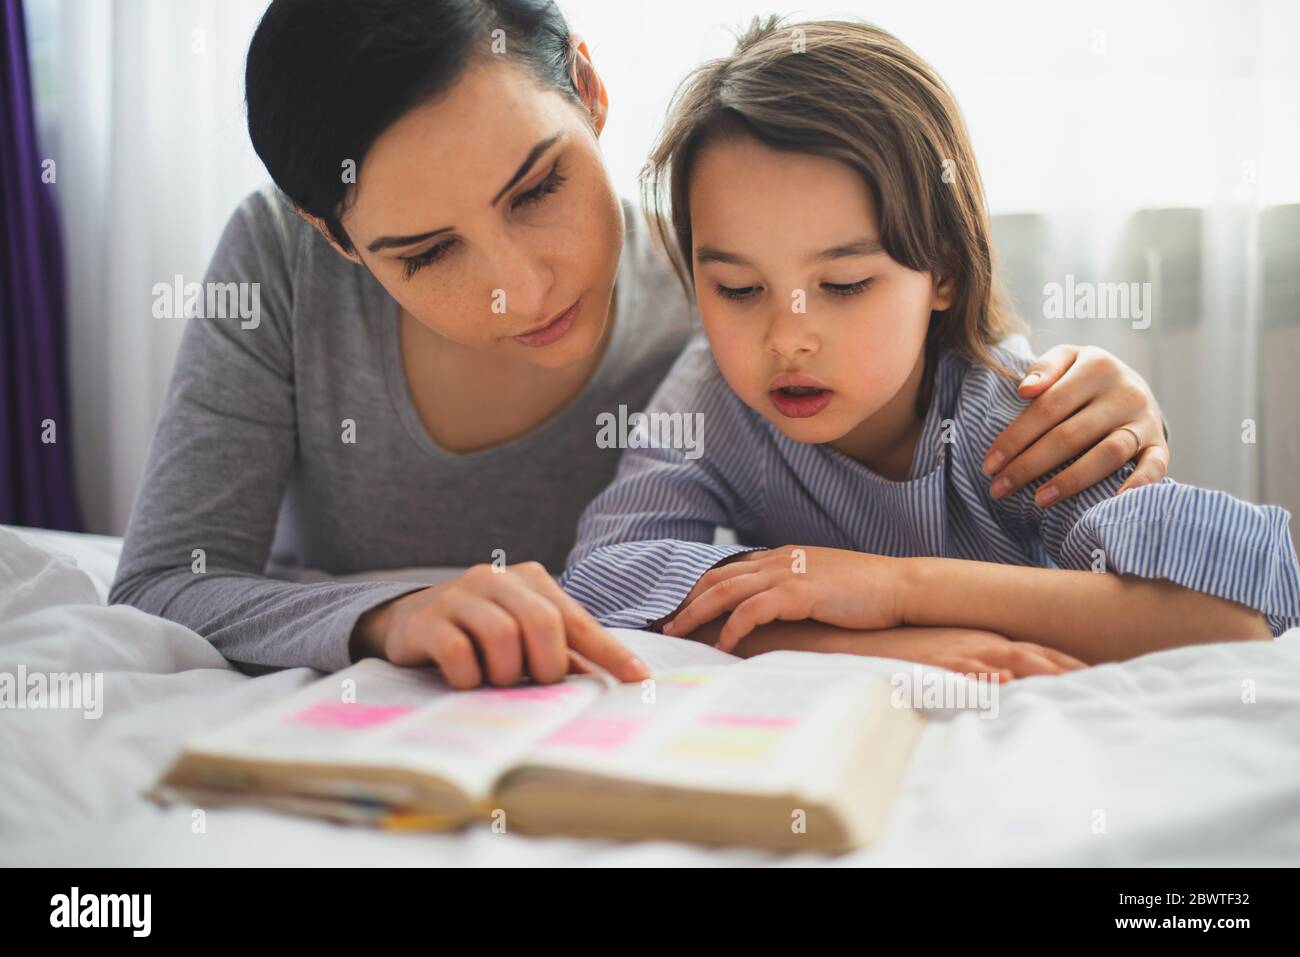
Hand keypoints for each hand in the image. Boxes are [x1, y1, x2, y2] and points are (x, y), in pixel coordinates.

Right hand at [351, 562, 650, 688]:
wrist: (407, 619)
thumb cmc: (478, 631)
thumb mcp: (522, 634)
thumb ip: (561, 651)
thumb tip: (603, 680)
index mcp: (531, 580)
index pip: (578, 620)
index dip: (610, 652)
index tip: (639, 680)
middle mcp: (497, 579)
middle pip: (542, 623)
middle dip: (547, 665)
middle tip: (536, 682)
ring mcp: (459, 595)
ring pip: (502, 636)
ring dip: (505, 673)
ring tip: (496, 680)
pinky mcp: (427, 620)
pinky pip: (458, 653)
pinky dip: (469, 676)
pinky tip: (466, 680)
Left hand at [661, 546, 904, 652]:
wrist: (902, 586)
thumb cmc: (867, 592)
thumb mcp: (822, 585)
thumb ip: (794, 591)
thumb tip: (773, 612)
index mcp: (783, 556)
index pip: (729, 570)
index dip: (700, 589)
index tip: (679, 608)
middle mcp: (779, 560)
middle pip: (718, 578)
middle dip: (686, 601)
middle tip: (665, 624)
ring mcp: (788, 573)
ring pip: (726, 591)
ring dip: (697, 613)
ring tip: (678, 634)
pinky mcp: (799, 593)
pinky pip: (752, 610)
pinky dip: (733, 627)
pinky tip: (723, 645)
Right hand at [847, 627, 1086, 679]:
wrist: (864, 634)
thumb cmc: (909, 652)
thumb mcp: (951, 659)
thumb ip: (981, 670)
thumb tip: (1009, 685)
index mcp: (987, 641)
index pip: (1038, 651)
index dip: (1068, 663)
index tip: (1102, 676)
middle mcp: (980, 641)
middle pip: (1035, 653)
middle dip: (1069, 667)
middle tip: (1106, 681)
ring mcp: (960, 649)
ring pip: (1010, 657)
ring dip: (1041, 668)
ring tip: (1072, 681)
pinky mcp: (936, 659)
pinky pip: (967, 667)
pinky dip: (988, 673)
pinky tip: (1005, 680)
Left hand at [982, 344, 1169, 505]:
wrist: (1134, 385)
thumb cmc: (1085, 377)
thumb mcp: (1067, 358)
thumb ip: (1045, 367)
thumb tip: (1025, 390)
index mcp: (1097, 367)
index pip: (1047, 407)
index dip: (1015, 438)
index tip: (989, 464)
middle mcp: (1125, 393)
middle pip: (1070, 435)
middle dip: (1029, 465)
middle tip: (999, 488)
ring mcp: (1145, 420)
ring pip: (1107, 454)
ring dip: (1071, 481)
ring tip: (1039, 500)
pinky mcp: (1159, 443)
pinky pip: (1155, 466)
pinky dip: (1138, 484)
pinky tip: (1113, 501)